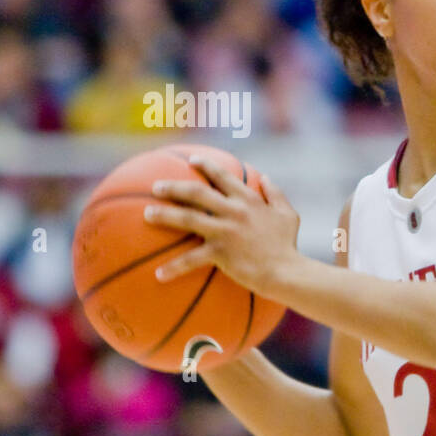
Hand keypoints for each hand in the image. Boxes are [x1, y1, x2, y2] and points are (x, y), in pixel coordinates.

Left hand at [144, 155, 300, 295]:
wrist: (287, 271)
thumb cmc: (288, 245)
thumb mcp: (289, 214)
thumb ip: (276, 194)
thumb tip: (266, 177)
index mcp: (249, 200)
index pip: (223, 176)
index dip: (206, 166)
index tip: (192, 160)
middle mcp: (234, 211)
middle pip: (197, 192)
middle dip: (173, 187)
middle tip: (155, 187)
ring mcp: (225, 231)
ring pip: (187, 218)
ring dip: (163, 215)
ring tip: (146, 215)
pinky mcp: (220, 253)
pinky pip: (191, 259)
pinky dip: (174, 267)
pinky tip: (159, 275)